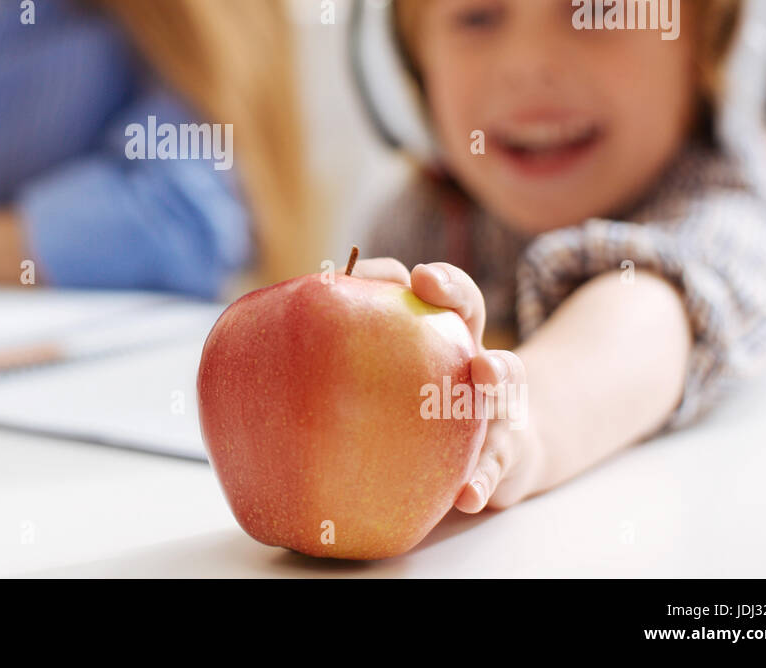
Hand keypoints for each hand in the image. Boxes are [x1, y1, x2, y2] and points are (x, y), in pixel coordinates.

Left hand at [351, 257, 543, 512]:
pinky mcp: (504, 457)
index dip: (394, 272)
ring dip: (497, 372)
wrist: (493, 460)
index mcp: (435, 335)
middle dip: (452, 290)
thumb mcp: (388, 384)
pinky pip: (496, 468)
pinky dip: (482, 480)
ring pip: (505, 380)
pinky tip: (466, 495)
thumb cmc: (418, 415)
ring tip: (485, 373)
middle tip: (428, 283)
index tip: (366, 270)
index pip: (422, 287)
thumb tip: (259, 353)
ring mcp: (495, 405)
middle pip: (467, 311)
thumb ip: (338, 368)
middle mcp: (469, 357)